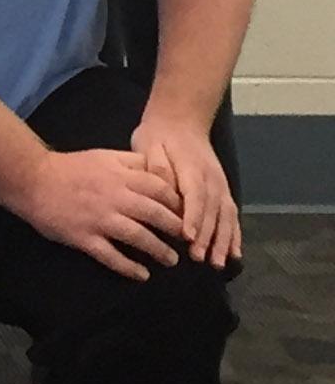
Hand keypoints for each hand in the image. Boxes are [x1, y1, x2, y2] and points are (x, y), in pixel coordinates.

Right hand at [21, 147, 186, 277]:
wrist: (32, 179)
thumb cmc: (70, 168)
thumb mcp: (103, 156)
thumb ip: (131, 162)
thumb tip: (158, 170)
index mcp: (120, 176)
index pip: (160, 189)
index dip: (178, 203)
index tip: (186, 213)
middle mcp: (115, 197)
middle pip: (155, 214)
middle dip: (176, 229)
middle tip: (186, 240)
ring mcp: (100, 219)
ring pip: (139, 237)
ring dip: (159, 251)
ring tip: (171, 260)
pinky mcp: (85, 237)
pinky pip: (112, 257)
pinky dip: (129, 268)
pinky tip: (142, 275)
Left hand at [132, 110, 242, 268]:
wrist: (181, 120)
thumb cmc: (159, 135)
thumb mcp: (149, 143)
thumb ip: (157, 166)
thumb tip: (165, 187)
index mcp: (191, 168)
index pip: (194, 195)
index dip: (192, 217)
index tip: (187, 237)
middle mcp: (211, 179)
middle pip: (211, 211)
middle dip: (207, 237)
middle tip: (199, 259)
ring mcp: (220, 185)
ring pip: (225, 216)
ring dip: (223, 241)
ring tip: (218, 263)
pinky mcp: (223, 191)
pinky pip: (232, 215)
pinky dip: (234, 235)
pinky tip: (234, 254)